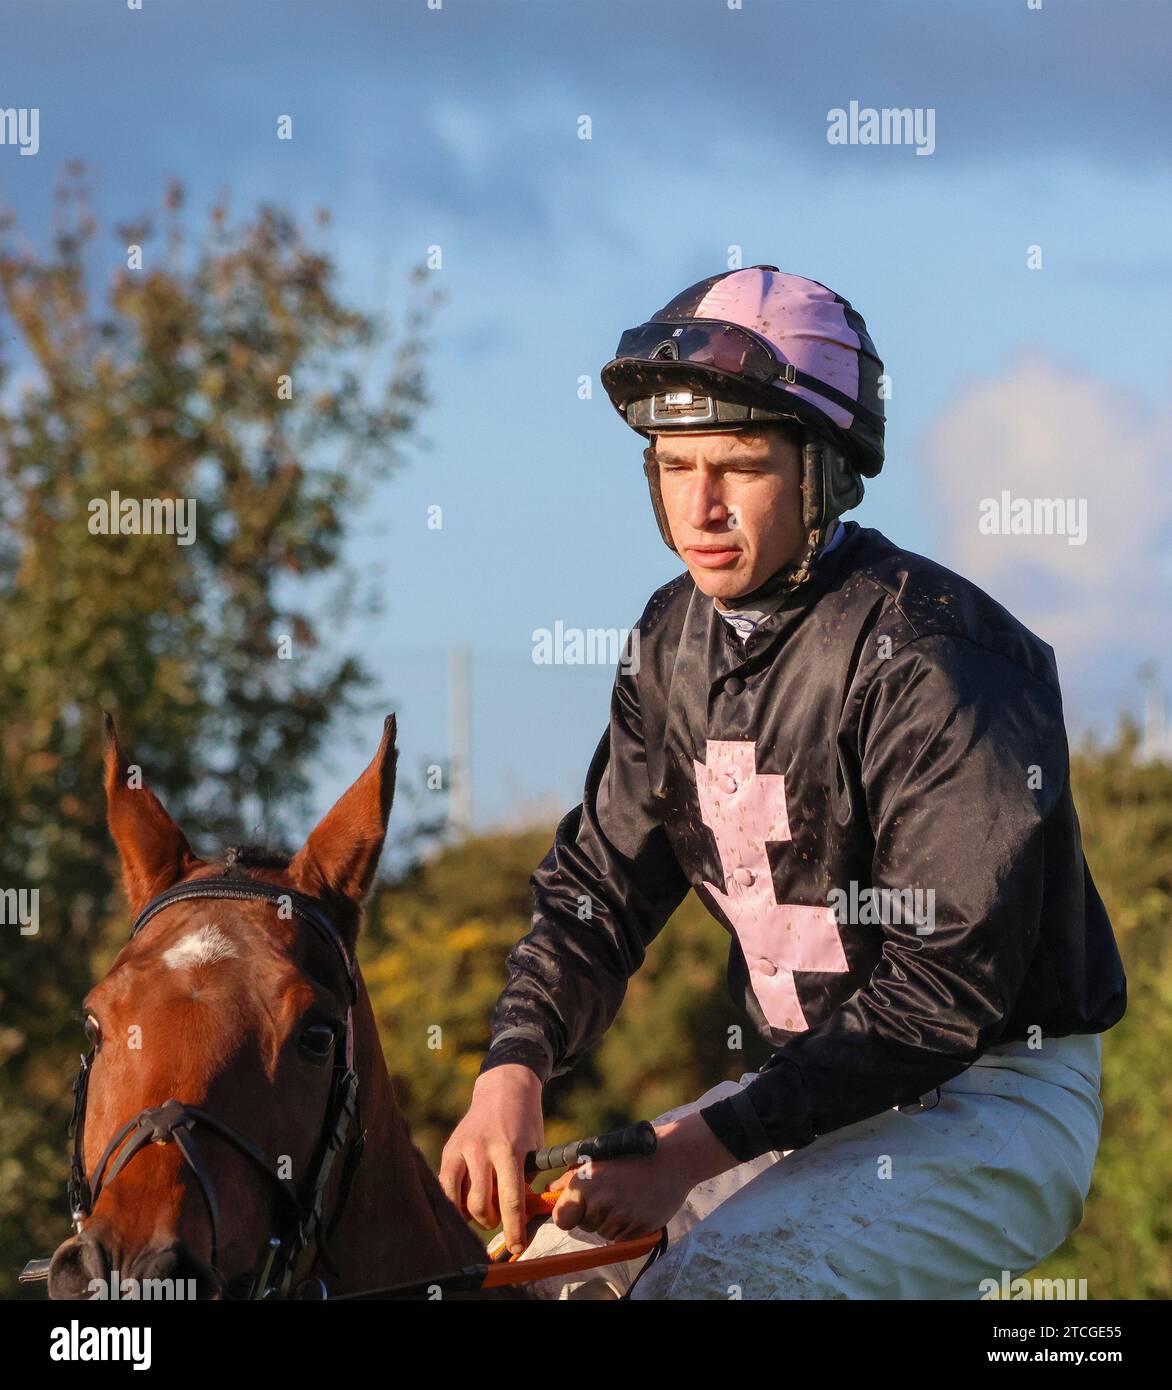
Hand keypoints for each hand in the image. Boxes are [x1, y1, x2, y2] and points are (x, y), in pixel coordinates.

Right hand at [439, 1064, 543, 1254]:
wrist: (503, 1089)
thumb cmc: (524, 1123)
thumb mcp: (534, 1151)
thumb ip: (524, 1183)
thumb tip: (517, 1221)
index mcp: (509, 1150)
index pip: (511, 1200)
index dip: (514, 1230)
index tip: (518, 1247)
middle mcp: (482, 1150)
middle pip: (481, 1205)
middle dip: (493, 1221)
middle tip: (500, 1217)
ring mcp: (462, 1149)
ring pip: (461, 1201)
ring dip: (474, 1215)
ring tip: (486, 1207)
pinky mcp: (448, 1150)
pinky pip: (446, 1188)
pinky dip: (455, 1203)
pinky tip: (466, 1202)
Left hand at [548, 1111, 738, 1242]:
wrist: (671, 1159)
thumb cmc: (630, 1155)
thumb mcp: (596, 1159)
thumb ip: (570, 1178)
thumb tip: (549, 1193)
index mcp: (585, 1184)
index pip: (561, 1219)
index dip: (568, 1214)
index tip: (576, 1208)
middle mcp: (600, 1203)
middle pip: (584, 1226)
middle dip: (592, 1214)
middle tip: (611, 1193)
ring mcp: (620, 1218)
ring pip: (603, 1233)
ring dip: (611, 1221)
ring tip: (627, 1197)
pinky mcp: (638, 1230)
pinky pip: (622, 1239)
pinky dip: (626, 1228)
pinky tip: (636, 1207)